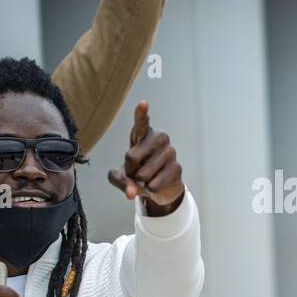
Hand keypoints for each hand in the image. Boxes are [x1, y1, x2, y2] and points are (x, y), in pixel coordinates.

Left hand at [108, 101, 184, 216]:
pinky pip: (154, 184)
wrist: (158, 187)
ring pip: (143, 174)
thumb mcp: (122, 176)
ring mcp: (170, 151)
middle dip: (129, 170)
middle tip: (136, 171)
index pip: (141, 123)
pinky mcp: (177, 167)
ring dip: (141, 182)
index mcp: (143, 135)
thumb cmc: (137, 173)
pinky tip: (155, 185)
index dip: (141, 114)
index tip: (143, 104)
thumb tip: (131, 192)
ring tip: (147, 178)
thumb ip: (119, 181)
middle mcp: (158, 138)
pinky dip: (150, 189)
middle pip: (131, 157)